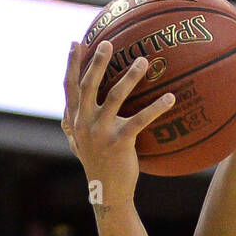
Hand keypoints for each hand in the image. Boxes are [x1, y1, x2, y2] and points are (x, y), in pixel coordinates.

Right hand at [62, 40, 175, 205]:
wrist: (108, 192)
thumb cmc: (96, 165)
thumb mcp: (78, 143)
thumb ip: (72, 124)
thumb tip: (65, 111)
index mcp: (75, 120)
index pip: (69, 87)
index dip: (71, 64)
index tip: (76, 43)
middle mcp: (85, 123)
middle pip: (88, 86)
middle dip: (96, 62)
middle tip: (107, 43)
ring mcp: (101, 132)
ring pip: (114, 97)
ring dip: (129, 77)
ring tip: (143, 61)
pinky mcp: (120, 142)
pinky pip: (140, 120)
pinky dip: (156, 107)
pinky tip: (170, 97)